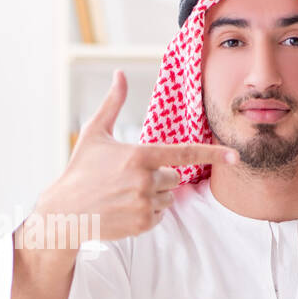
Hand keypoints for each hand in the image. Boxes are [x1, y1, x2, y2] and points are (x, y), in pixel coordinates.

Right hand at [36, 70, 238, 241]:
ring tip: (123, 195)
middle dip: (158, 177)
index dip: (212, 153)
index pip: (184, 154)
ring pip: (168, 198)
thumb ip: (113, 104)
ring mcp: (144, 204)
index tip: (234, 155)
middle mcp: (145, 180)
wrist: (64, 213)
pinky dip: (147, 213)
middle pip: (174, 177)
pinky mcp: (142, 224)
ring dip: (153, 196)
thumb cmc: (80, 170)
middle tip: (128, 179)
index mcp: (139, 155)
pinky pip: (160, 216)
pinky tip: (124, 209)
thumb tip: (119, 74)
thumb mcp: (95, 134)